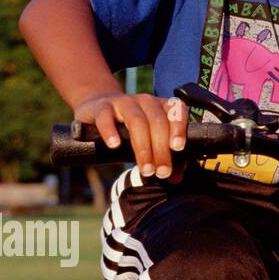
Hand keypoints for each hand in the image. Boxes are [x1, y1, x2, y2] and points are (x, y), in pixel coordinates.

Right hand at [73, 92, 188, 183]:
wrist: (99, 107)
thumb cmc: (130, 126)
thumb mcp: (149, 137)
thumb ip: (165, 154)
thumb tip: (175, 177)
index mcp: (161, 106)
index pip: (176, 111)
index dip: (179, 128)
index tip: (178, 148)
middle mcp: (146, 101)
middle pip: (157, 121)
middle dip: (161, 149)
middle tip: (161, 171)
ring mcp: (124, 102)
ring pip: (136, 121)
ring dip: (143, 147)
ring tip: (145, 168)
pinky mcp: (102, 107)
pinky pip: (106, 117)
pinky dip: (110, 131)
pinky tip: (114, 145)